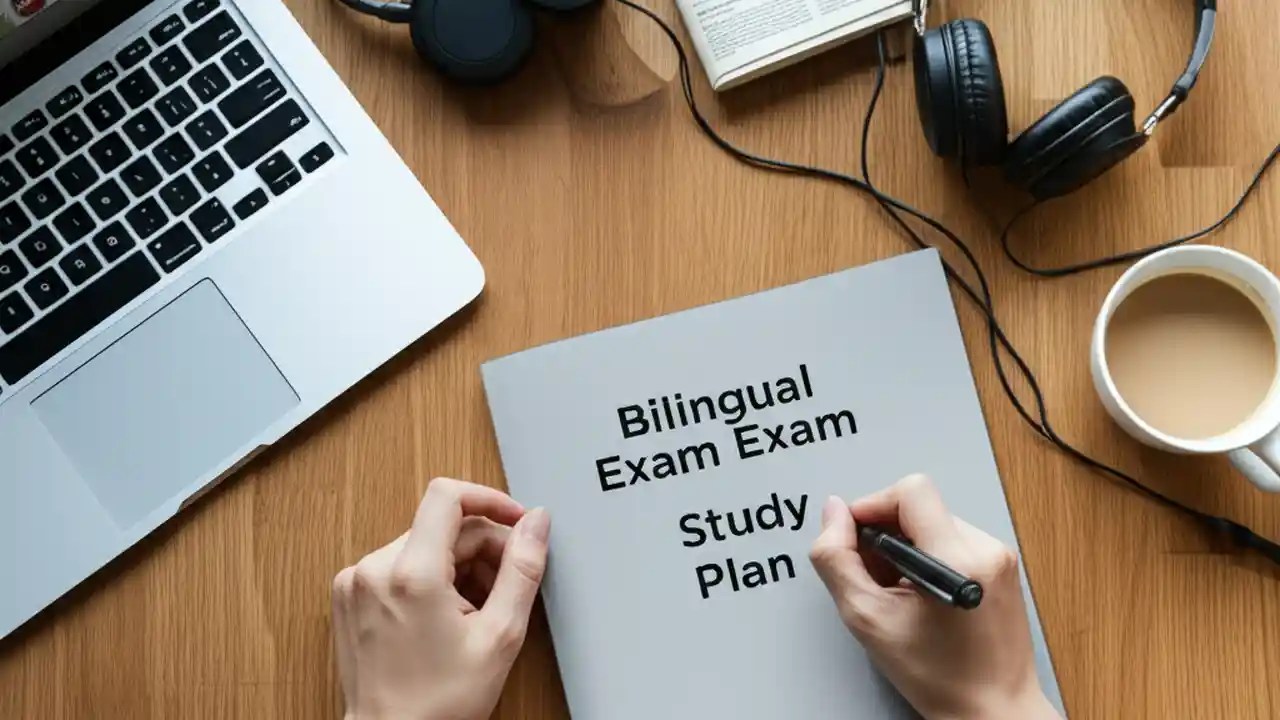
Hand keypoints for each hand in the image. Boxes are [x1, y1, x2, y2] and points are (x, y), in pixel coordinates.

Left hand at [331, 478, 550, 719]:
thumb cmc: (440, 704)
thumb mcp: (500, 636)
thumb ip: (523, 569)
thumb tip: (536, 523)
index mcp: (410, 574)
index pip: (448, 495)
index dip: (490, 499)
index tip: (515, 520)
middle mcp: (374, 569)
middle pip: (441, 525)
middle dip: (481, 548)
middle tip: (504, 589)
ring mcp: (355, 581)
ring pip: (421, 544)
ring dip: (457, 566)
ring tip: (474, 612)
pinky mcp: (348, 595)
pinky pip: (397, 564)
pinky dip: (428, 578)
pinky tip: (446, 616)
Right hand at [809, 475, 1059, 719]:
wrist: (994, 710)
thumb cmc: (940, 678)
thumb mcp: (868, 620)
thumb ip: (838, 560)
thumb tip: (833, 514)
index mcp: (958, 559)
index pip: (910, 491)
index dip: (872, 507)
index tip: (856, 538)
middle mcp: (985, 549)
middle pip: (919, 507)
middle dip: (885, 535)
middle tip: (875, 580)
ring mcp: (999, 556)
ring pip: (932, 523)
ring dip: (905, 548)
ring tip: (899, 594)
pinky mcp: (1002, 566)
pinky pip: (952, 540)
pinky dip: (927, 558)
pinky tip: (921, 596)